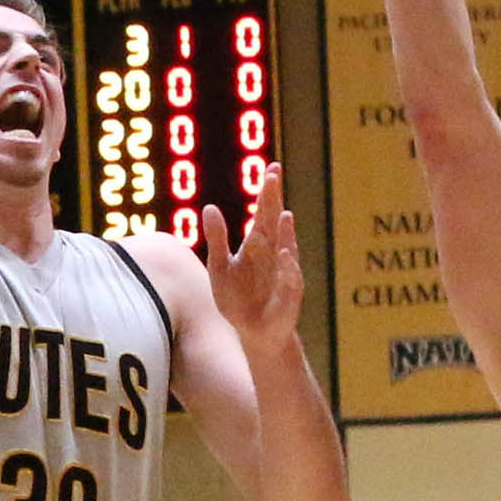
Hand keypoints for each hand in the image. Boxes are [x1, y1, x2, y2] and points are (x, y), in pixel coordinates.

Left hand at [203, 163, 303, 353]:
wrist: (252, 332)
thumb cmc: (237, 298)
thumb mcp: (219, 266)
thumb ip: (216, 238)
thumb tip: (210, 207)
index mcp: (257, 244)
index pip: (263, 212)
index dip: (267, 191)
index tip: (270, 168)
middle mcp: (273, 253)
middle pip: (274, 221)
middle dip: (274, 200)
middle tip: (274, 175)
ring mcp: (284, 271)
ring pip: (286, 247)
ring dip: (285, 232)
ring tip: (284, 214)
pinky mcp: (289, 293)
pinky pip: (290, 278)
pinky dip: (288, 267)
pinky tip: (285, 254)